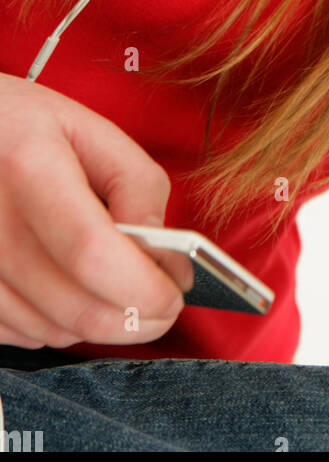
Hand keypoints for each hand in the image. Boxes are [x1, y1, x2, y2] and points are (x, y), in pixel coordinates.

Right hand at [0, 71, 192, 349]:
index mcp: (29, 168)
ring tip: (116, 284)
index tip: (174, 294)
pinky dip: (58, 323)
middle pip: (74, 308)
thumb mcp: (91, 130)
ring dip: (98, 322)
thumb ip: (138, 186)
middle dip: (135, 319)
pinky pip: (20, 335)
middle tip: (162, 303)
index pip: (91, 253)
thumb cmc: (25, 126)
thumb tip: (164, 257)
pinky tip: (69, 287)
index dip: (142, 287)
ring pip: (52, 331)